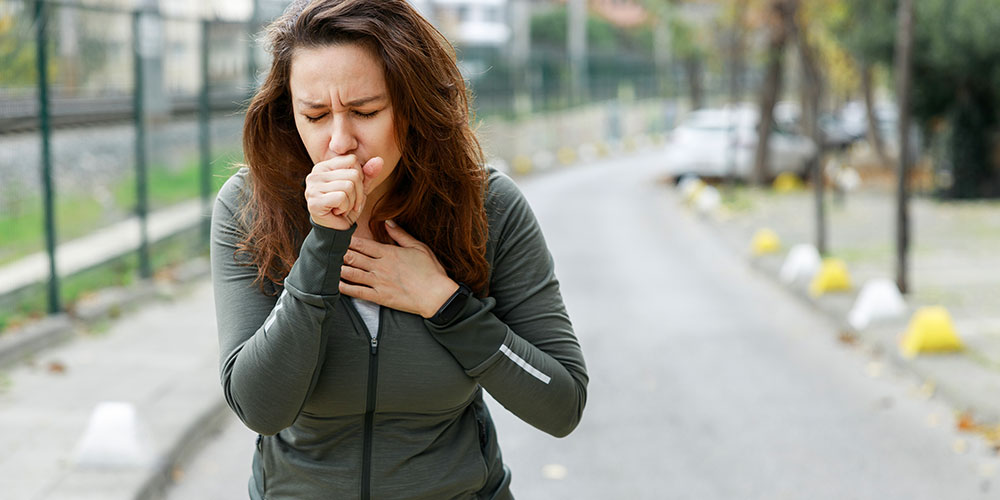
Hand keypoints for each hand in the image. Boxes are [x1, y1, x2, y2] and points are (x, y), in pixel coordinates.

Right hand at [304, 155, 383, 229]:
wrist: (335, 231)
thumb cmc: (346, 207)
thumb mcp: (360, 189)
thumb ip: (368, 174)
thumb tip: (379, 160)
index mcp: (324, 166)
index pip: (352, 160)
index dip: (360, 177)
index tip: (353, 190)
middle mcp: (315, 174)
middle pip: (353, 174)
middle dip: (358, 193)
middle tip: (349, 203)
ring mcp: (312, 187)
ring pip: (349, 186)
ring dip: (351, 202)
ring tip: (342, 207)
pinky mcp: (314, 201)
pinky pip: (342, 197)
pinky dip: (345, 208)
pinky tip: (337, 212)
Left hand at [339, 220, 458, 317]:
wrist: (436, 295)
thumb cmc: (431, 271)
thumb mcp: (418, 247)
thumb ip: (401, 234)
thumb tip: (388, 222)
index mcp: (389, 253)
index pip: (362, 244)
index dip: (348, 240)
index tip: (338, 237)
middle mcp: (380, 266)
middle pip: (353, 257)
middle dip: (339, 253)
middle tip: (328, 250)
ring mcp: (378, 282)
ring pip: (352, 273)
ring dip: (339, 269)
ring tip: (328, 265)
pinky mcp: (380, 297)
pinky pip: (357, 292)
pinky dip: (345, 288)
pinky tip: (336, 285)